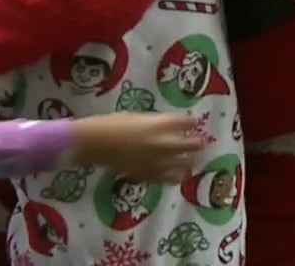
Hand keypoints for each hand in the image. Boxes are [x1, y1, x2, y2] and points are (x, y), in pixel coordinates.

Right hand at [71, 113, 202, 182]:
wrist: (97, 143)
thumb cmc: (114, 123)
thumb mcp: (139, 117)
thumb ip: (158, 123)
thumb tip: (171, 127)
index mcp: (162, 124)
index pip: (188, 122)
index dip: (191, 124)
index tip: (192, 124)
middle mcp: (166, 143)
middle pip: (194, 144)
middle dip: (197, 143)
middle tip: (198, 142)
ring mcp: (161, 161)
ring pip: (187, 163)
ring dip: (189, 159)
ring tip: (189, 158)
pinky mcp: (152, 175)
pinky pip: (172, 178)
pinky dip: (176, 175)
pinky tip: (174, 172)